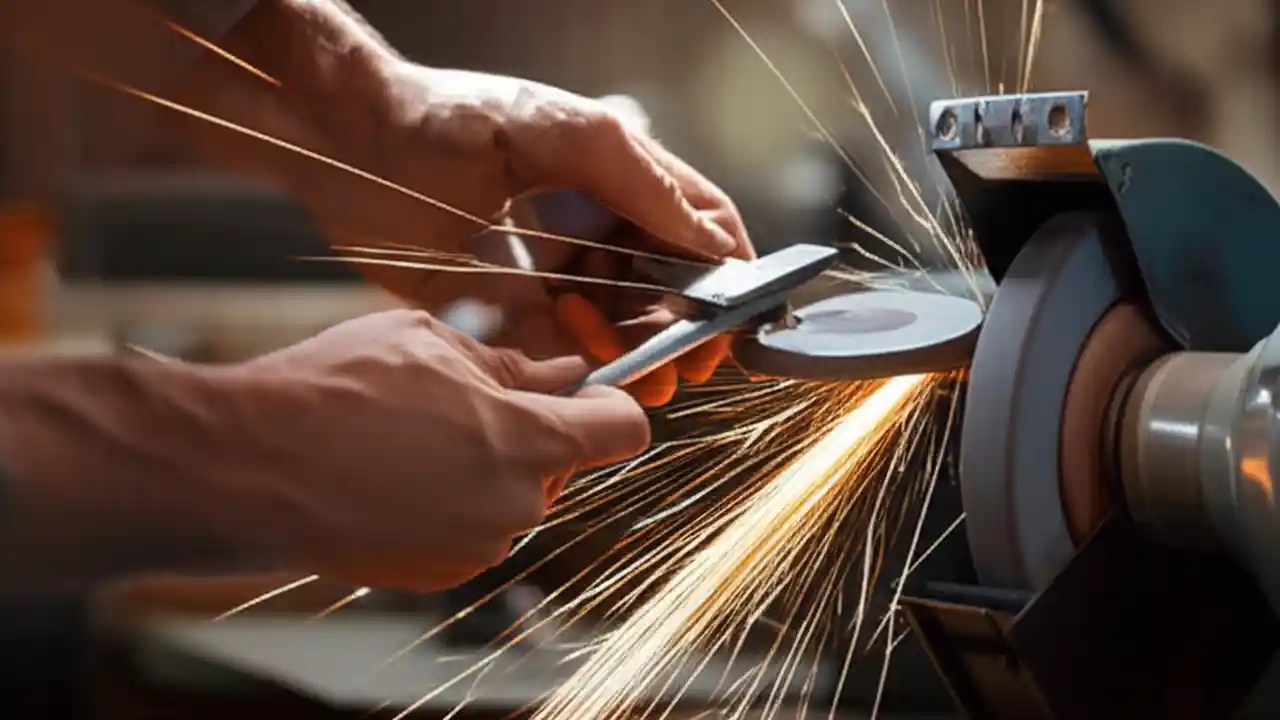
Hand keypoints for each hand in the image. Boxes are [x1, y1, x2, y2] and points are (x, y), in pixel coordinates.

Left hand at [179, 39, 753, 405]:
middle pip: (665, 289)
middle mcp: (593, 224)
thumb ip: (644, 185)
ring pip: (617, 324)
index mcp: (620, 175)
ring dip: (625, 343)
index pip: (699, 228)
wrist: (345, 140)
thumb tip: (715, 245)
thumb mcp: (562, 134)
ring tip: (605, 338)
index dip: (723, 274)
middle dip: (677, 326)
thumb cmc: (451, 118)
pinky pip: (558, 345)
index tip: (729, 319)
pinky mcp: (504, 305)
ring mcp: (550, 267)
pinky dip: (572, 354)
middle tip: (676, 360)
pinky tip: (563, 339)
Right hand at [228, 309, 648, 591]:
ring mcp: (479, 547)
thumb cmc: (333, 391)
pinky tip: (395, 477)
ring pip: (514, 496)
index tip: (586, 393)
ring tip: (414, 437)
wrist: (247, 467)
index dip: (611, 404)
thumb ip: (511, 365)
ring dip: (485, 467)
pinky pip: (473, 528)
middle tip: (463, 401)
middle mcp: (517, 505)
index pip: (625, 428)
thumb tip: (560, 375)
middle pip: (563, 462)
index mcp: (528, 440)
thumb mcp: (430, 344)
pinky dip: (451, 503)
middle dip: (529, 430)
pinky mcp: (440, 573)